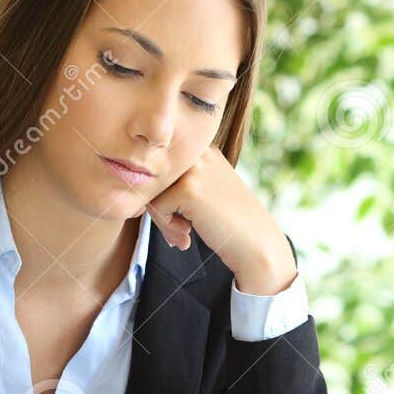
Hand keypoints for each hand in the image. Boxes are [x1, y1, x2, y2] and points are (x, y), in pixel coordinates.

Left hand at [145, 146, 296, 294]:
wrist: (256, 244)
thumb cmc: (230, 223)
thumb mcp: (207, 191)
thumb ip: (180, 183)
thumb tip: (137, 186)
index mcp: (204, 149)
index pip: (164, 167)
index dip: (165, 195)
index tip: (178, 220)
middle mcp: (198, 152)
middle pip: (154, 176)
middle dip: (160, 207)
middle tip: (177, 231)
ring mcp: (194, 169)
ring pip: (152, 191)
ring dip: (161, 219)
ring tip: (181, 235)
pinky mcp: (187, 188)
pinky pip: (156, 207)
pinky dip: (166, 226)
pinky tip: (186, 236)